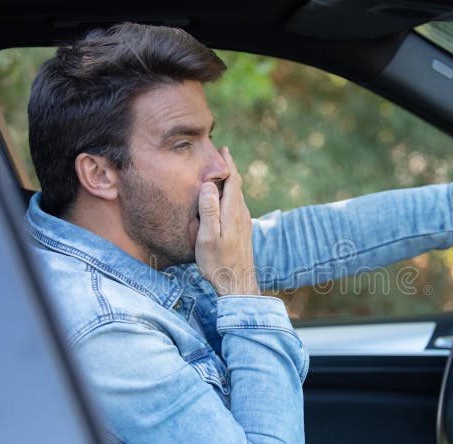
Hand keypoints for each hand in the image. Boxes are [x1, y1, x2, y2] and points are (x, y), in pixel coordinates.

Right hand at [195, 147, 260, 296]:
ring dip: (230, 182)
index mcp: (233, 212)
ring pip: (238, 196)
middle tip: (220, 155)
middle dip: (229, 169)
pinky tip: (223, 200)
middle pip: (237, 185)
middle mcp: (242, 214)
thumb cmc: (219, 263)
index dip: (228, 163)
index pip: (233, 180)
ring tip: (220, 173)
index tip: (223, 148)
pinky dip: (230, 195)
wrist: (238, 285)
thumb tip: (208, 184)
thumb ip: (209, 210)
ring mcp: (245, 223)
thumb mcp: (208, 237)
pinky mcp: (244, 232)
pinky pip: (237, 205)